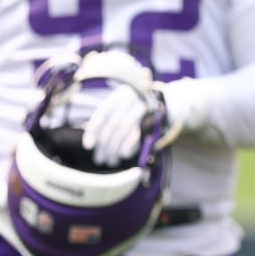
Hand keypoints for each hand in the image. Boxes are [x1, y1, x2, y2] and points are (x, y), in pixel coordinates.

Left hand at [70, 50, 183, 165]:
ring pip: (123, 130)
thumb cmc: (136, 112)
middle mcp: (131, 97)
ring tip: (110, 161)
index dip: (93, 131)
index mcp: (120, 94)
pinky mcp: (153, 118)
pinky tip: (123, 155)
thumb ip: (107, 123)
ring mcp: (143, 107)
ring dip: (115, 149)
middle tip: (99, 159)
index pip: (102, 114)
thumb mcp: (121, 111)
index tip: (88, 146)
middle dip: (104, 146)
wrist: (166, 107)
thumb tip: (91, 144)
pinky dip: (128, 146)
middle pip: (112, 125)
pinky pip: (136, 134)